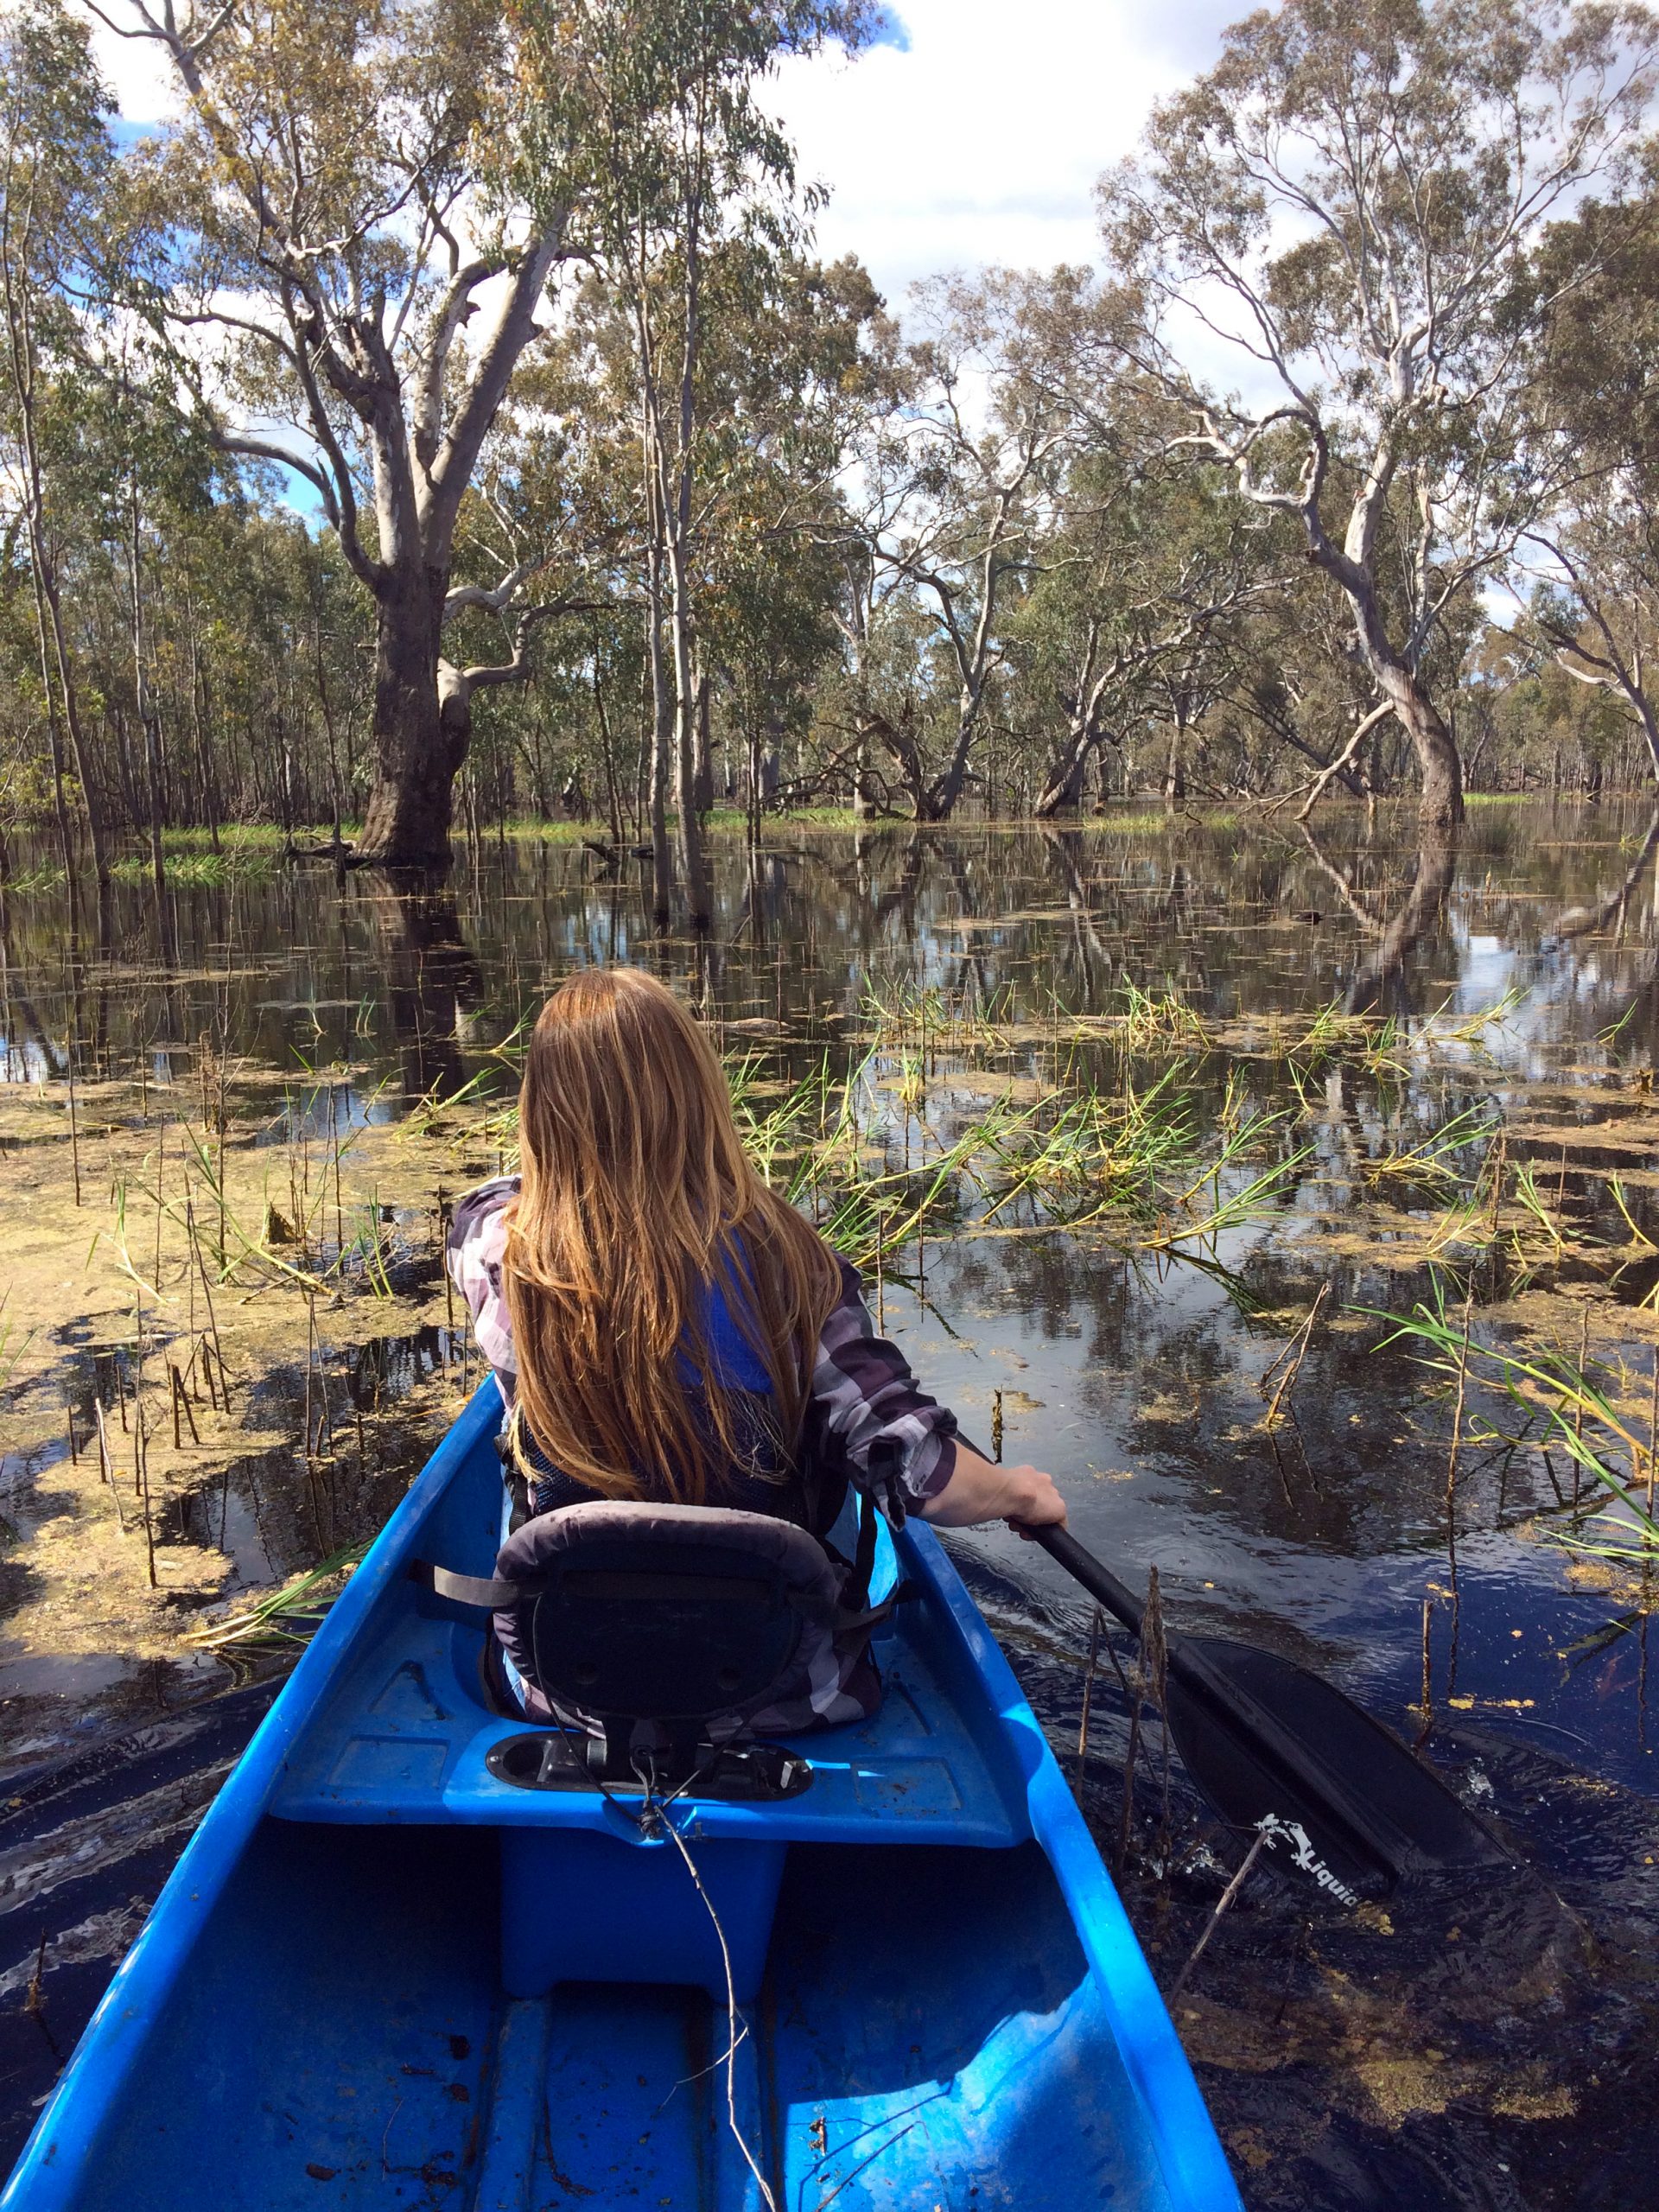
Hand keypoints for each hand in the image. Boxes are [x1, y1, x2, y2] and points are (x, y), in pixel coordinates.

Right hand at [920, 1446, 1067, 1529]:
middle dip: (1026, 1513)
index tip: (1005, 1513)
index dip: (1015, 1503)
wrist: (993, 1489)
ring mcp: (1047, 1492)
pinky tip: (1030, 1534)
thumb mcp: (974, 1488)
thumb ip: (974, 1488)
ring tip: (1014, 1525)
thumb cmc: (975, 1488)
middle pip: (1039, 1499)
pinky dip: (1047, 1532)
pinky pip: (1058, 1522)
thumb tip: (946, 1491)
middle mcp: (1036, 1478)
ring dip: (1032, 1522)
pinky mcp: (1055, 1507)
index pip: (1023, 1488)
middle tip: (1010, 1521)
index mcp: (1019, 1474)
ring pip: (1046, 1511)